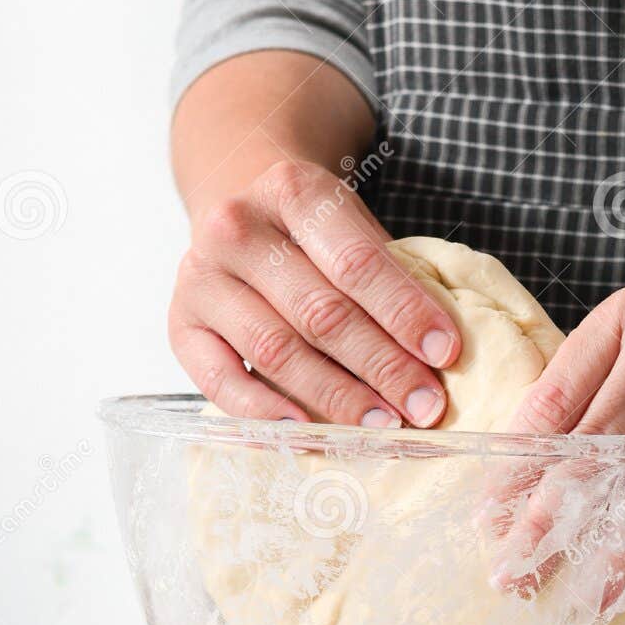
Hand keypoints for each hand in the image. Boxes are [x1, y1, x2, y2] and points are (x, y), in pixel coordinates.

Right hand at [168, 159, 459, 423]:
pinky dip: (266, 413)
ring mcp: (200, 277)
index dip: (404, 312)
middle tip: (425, 405)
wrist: (241, 213)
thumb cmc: (315, 234)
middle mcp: (237, 228)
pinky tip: (308, 433)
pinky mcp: (179, 324)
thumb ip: (391, 278)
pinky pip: (221, 381)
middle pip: (320, 312)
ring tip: (383, 425)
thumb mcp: (354, 229)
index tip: (445, 353)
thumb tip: (438, 355)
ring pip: (276, 350)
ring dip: (336, 397)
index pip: (357, 263)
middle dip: (382, 366)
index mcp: (292, 191)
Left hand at [492, 282, 624, 595]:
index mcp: (622, 319)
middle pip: (593, 441)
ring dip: (614, 537)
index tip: (489, 522)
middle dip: (549, 515)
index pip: (554, 402)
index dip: (517, 467)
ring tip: (585, 589)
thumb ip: (601, 402)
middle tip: (515, 570)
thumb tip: (526, 484)